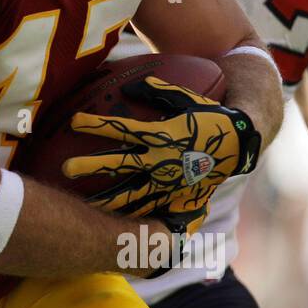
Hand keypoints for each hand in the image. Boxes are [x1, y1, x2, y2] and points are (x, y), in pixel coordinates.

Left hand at [64, 76, 261, 217]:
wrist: (241, 144)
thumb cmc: (210, 117)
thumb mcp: (185, 98)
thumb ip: (157, 91)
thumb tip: (129, 85)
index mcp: (161, 134)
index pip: (121, 128)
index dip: (96, 124)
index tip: (74, 122)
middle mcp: (161, 159)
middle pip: (119, 163)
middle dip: (91, 165)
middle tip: (66, 168)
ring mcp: (169, 181)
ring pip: (131, 192)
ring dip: (106, 198)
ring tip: (82, 204)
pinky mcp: (178, 196)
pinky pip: (152, 208)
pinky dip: (133, 215)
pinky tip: (114, 222)